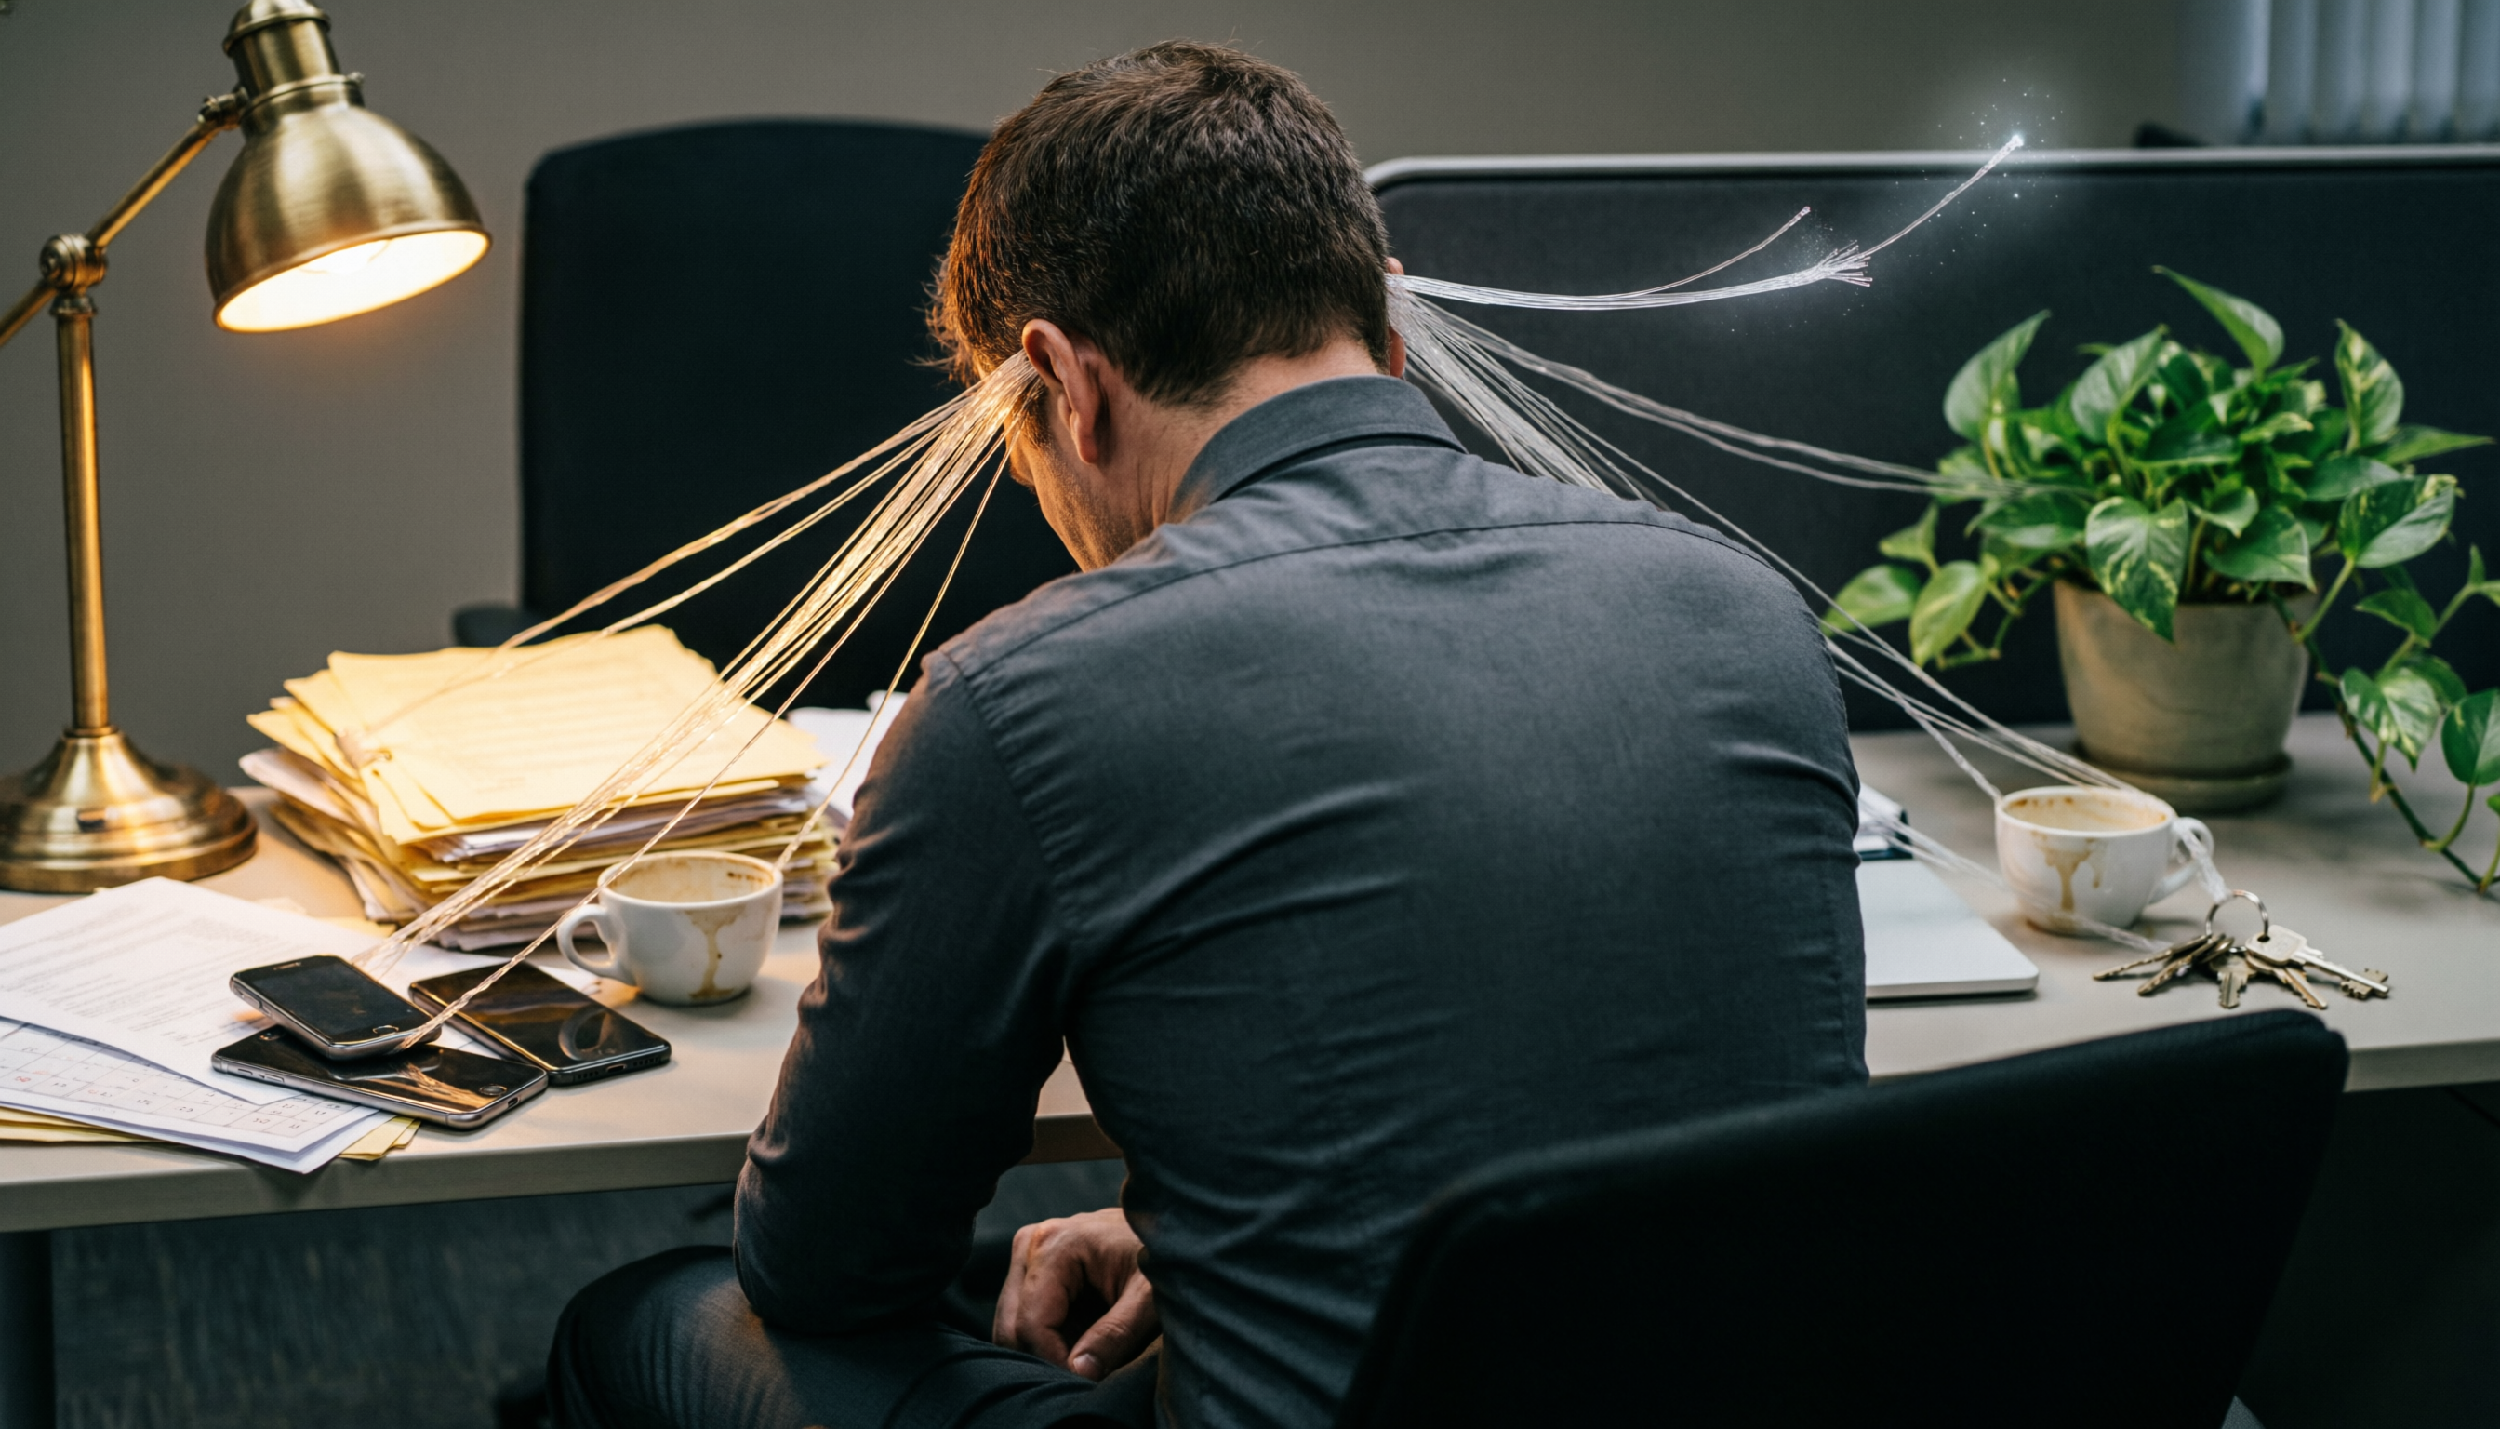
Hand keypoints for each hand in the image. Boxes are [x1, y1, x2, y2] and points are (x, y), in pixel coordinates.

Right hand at [992, 1207, 1158, 1379]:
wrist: (1172, 1230)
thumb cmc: (1166, 1258)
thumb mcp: (1150, 1299)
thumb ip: (1115, 1334)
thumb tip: (1079, 1370)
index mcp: (1054, 1244)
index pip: (1031, 1325)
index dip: (1056, 1362)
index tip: (1090, 1380)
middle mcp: (1031, 1245)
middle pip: (1012, 1328)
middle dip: (1047, 1358)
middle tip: (1089, 1371)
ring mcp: (1028, 1255)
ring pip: (1013, 1328)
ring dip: (1048, 1349)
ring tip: (1092, 1352)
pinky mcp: (1033, 1269)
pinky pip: (1025, 1320)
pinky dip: (1050, 1339)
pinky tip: (1084, 1337)